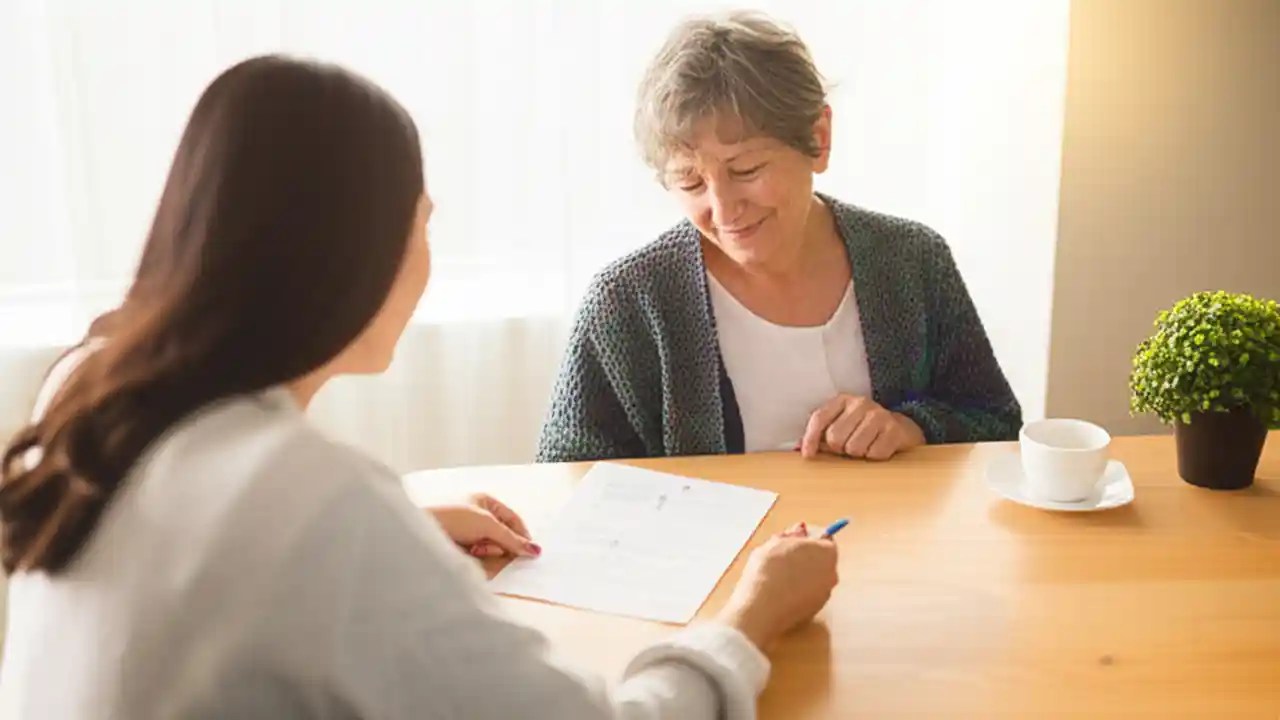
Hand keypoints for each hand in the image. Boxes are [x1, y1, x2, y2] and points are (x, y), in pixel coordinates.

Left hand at [429, 493, 540, 558]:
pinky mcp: (460, 546)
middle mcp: (477, 514)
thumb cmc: (452, 517)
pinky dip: (478, 556)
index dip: (522, 534)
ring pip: (492, 547)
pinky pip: (479, 555)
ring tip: (476, 549)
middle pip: (503, 535)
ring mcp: (468, 531)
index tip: (530, 552)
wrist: (421, 532)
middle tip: (495, 549)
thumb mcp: (487, 524)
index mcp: (485, 501)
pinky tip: (470, 553)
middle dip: (501, 544)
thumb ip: (511, 538)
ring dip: (488, 551)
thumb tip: (534, 550)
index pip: (512, 518)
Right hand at [716, 523, 838, 650]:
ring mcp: (824, 595)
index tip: (792, 536)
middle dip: (805, 554)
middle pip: (820, 558)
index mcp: (827, 553)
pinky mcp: (813, 611)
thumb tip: (801, 530)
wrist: (761, 609)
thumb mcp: (776, 542)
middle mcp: (831, 574)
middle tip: (781, 553)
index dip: (808, 535)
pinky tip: (778, 589)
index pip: (824, 538)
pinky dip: (797, 589)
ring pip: (813, 577)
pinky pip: (807, 593)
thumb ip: (792, 535)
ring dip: (800, 572)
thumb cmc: (768, 569)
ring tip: (776, 573)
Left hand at [800, 394, 924, 460]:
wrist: (902, 427)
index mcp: (843, 400)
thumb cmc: (865, 428)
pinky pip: (874, 454)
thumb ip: (821, 435)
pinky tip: (879, 447)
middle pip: (835, 438)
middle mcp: (861, 403)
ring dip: (858, 454)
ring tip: (866, 445)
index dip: (810, 439)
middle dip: (840, 449)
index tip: (808, 455)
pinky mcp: (894, 429)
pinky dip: (875, 456)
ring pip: (854, 448)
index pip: (819, 418)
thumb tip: (797, 448)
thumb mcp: (842, 424)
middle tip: (849, 446)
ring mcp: (879, 415)